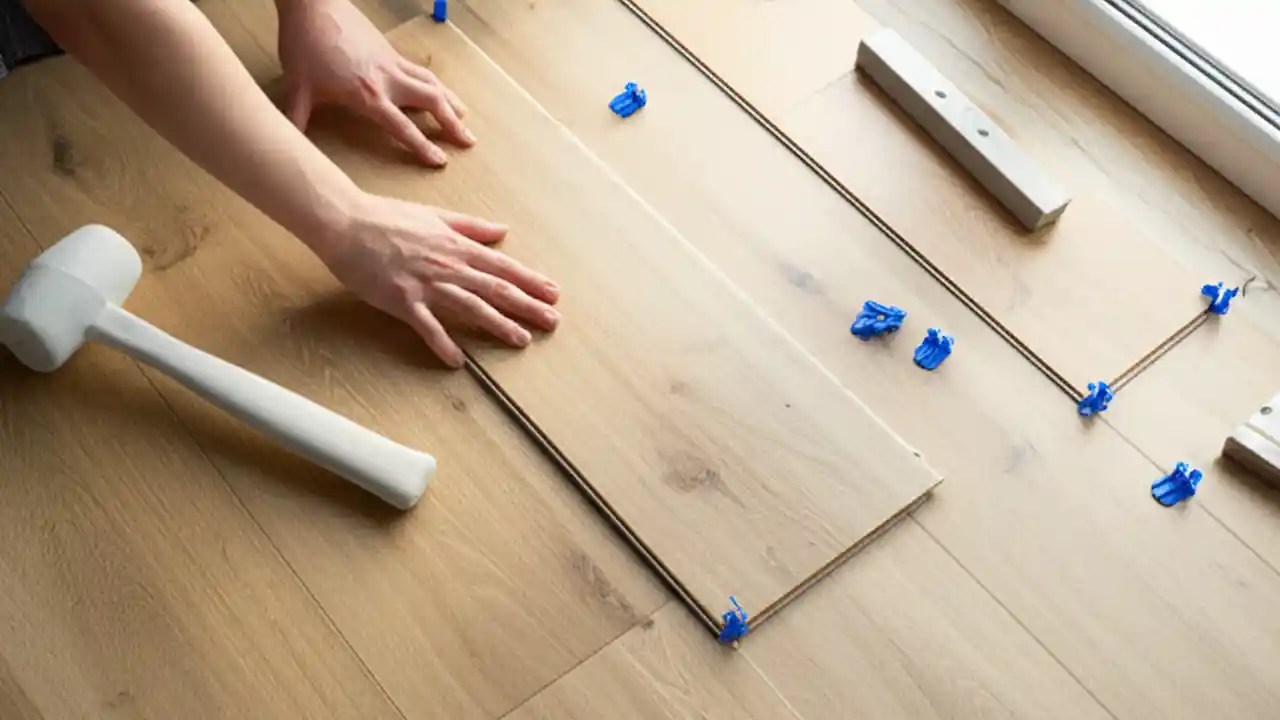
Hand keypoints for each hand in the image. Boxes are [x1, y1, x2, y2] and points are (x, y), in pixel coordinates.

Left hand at [277, 0, 470, 166]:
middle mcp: (388, 80)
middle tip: (469, 141)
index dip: (422, 147)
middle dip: (452, 123)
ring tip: (465, 117)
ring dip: (451, 102)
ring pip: (432, 84)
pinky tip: (440, 90)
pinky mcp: (391, 52)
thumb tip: (288, 147)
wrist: (314, 5)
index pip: (402, 127)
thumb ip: (296, 120)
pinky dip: (436, 84)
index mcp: (368, 95)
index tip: (440, 161)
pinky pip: (421, 71)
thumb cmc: (305, 44)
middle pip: (431, 102)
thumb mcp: (297, 88)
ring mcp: (393, 64)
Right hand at [318, 193, 560, 366]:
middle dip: (527, 306)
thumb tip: (502, 230)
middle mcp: (448, 265)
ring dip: (498, 325)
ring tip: (522, 341)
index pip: (502, 265)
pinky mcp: (402, 300)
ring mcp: (426, 284)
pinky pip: (427, 326)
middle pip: (495, 288)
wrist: (345, 222)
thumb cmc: (387, 217)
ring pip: (471, 307)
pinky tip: (458, 362)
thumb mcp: (435, 215)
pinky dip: (442, 344)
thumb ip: (470, 226)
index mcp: (456, 245)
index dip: (530, 281)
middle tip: (552, 322)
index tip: (553, 294)